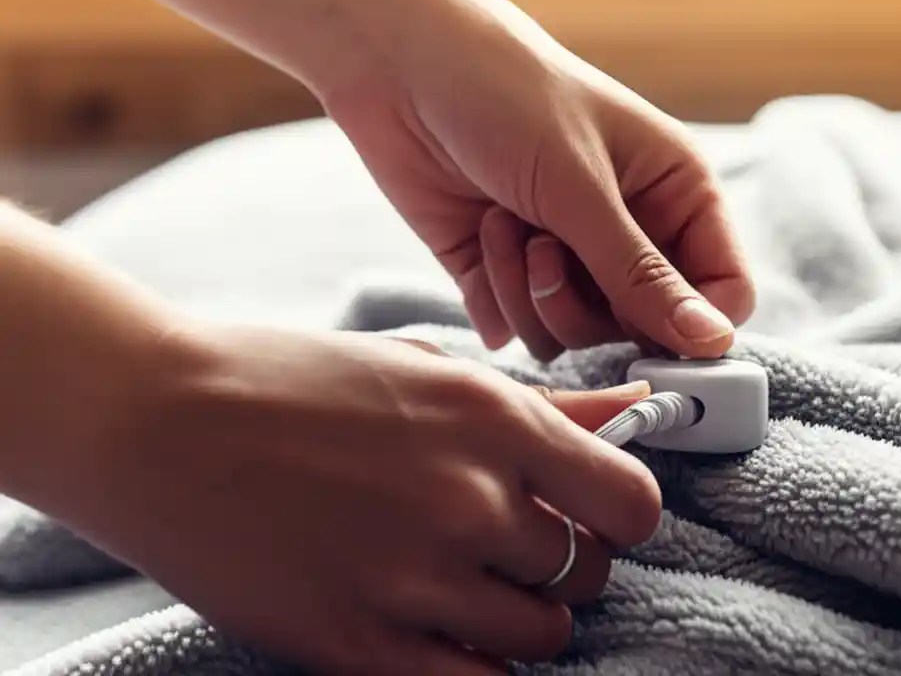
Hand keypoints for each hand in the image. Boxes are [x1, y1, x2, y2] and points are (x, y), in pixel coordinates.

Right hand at [63, 323, 660, 674]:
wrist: (155, 420)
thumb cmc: (290, 378)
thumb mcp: (425, 365)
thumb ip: (541, 404)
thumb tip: (635, 410)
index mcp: (491, 418)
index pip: (630, 502)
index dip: (621, 514)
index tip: (595, 514)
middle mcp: (468, 500)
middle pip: (587, 573)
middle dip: (566, 563)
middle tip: (516, 546)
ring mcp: (415, 580)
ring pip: (542, 636)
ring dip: (522, 618)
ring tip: (468, 585)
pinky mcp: (359, 646)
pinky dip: (478, 667)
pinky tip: (445, 632)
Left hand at [321, 0, 754, 361]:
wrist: (400, 64)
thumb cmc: (508, 97)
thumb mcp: (582, 189)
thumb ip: (644, 277)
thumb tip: (716, 342)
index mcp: (676, 194)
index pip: (723, 292)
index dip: (695, 329)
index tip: (652, 345)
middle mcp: (630, 231)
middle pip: (642, 329)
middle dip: (588, 304)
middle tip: (547, 252)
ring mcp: (570, 256)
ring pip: (577, 337)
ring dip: (534, 295)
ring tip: (507, 227)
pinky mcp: (508, 274)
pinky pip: (520, 329)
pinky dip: (496, 294)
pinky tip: (481, 231)